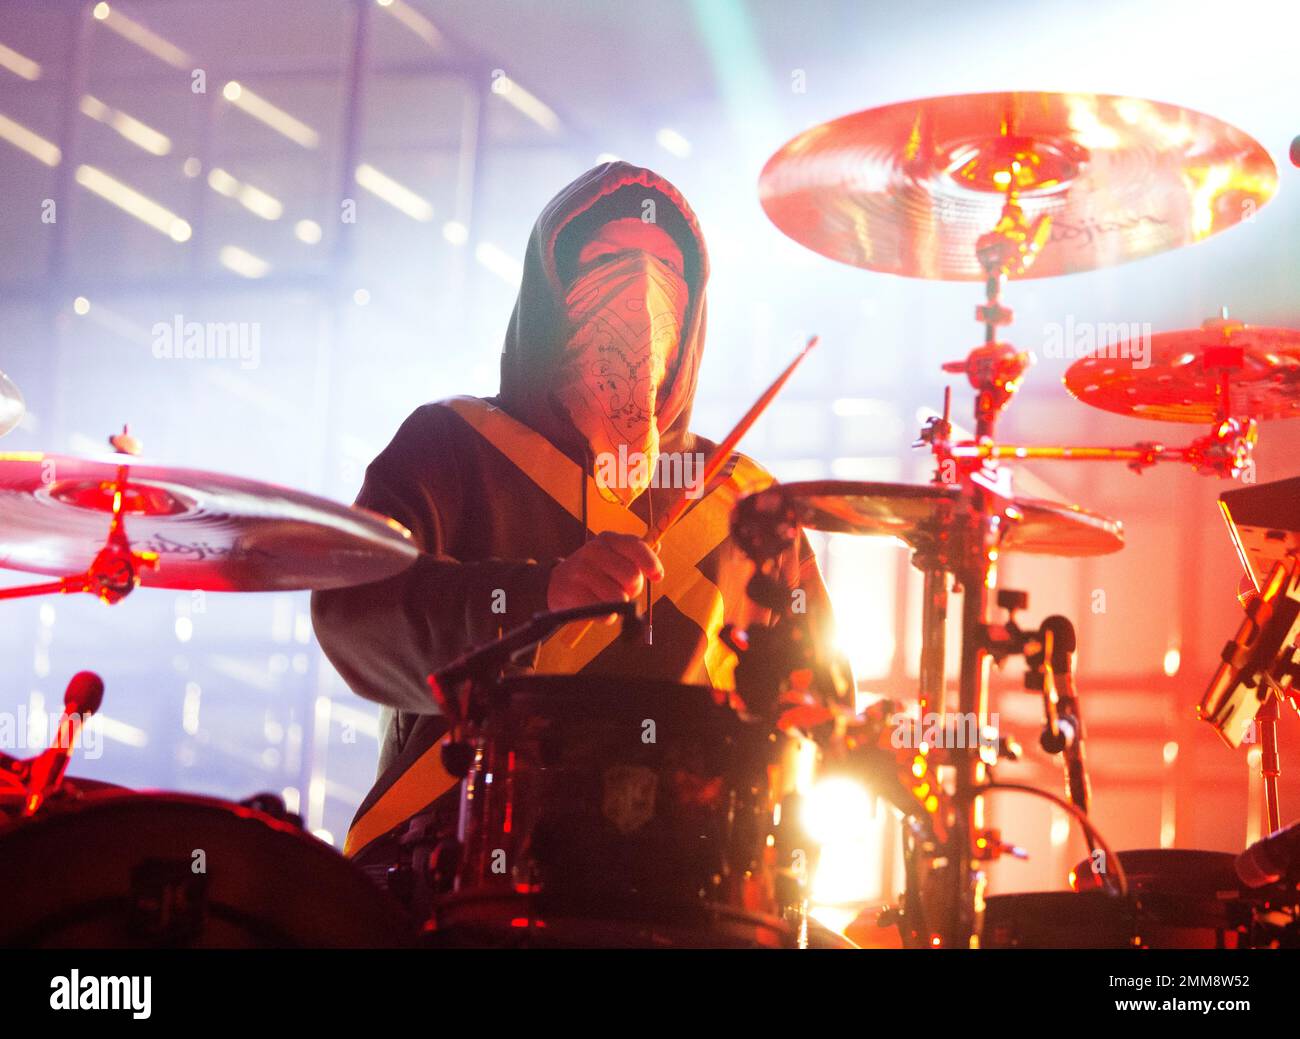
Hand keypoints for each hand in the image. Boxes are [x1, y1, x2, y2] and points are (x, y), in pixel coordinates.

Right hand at [547, 532, 663, 618]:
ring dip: (618, 605)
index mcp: (608, 539)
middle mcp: (593, 550)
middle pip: (632, 576)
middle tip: (623, 591)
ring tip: (606, 598)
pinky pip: (604, 613)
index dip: (651, 564)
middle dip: (633, 589)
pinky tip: (596, 607)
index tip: (657, 577)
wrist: (555, 584)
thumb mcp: (612, 555)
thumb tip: (658, 545)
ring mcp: (581, 570)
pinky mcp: (572, 593)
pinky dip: (606, 616)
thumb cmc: (594, 571)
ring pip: (619, 598)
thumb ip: (635, 553)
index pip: (636, 546)